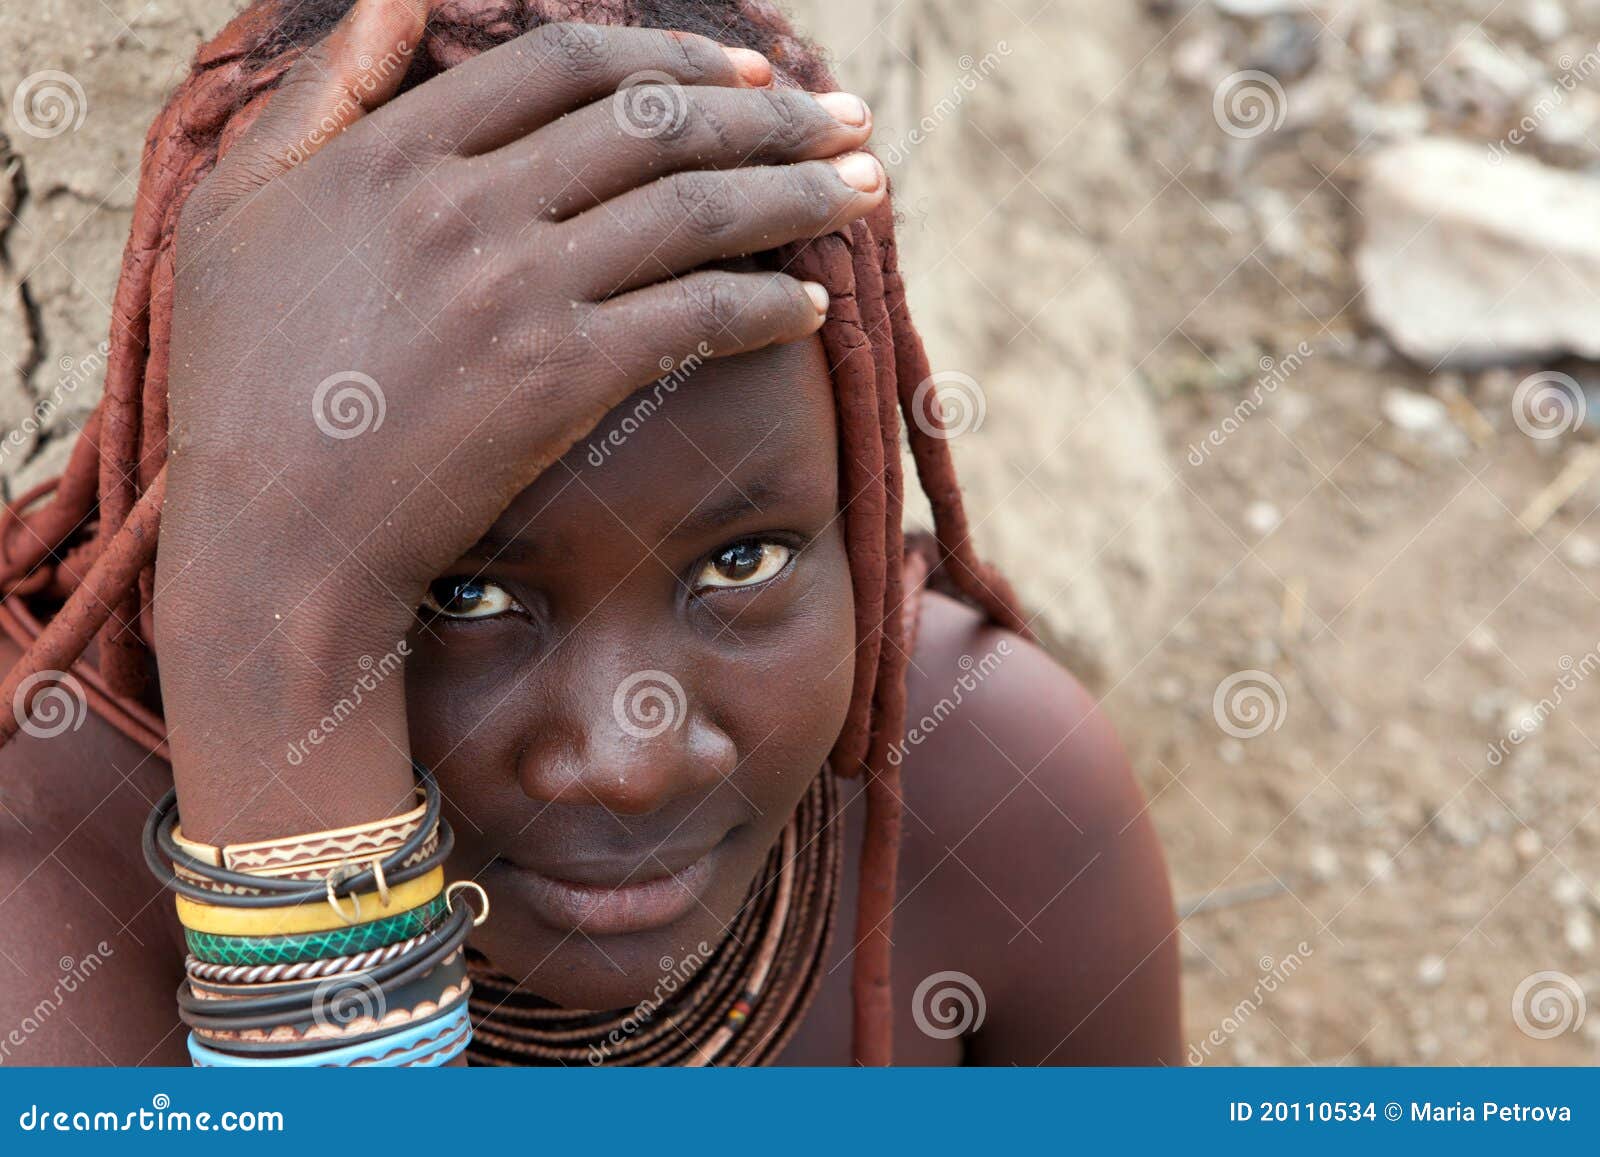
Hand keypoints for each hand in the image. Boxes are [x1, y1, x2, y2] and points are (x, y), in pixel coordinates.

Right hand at [153, 0, 883, 839]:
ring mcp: (520, 289)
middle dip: (772, 115)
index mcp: (397, 149)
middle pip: (655, 125)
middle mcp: (468, 202)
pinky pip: (696, 317)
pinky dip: (765, 303)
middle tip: (847, 120)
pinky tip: (812, 304)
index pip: (568, 64)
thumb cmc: (243, 380)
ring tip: (867, 188)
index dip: (675, 56)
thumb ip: (319, 95)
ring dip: (798, 193)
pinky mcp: (561, 378)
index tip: (747, 71)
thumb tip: (395, 0)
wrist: (273, 535)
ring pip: (695, 210)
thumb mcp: (241, 209)